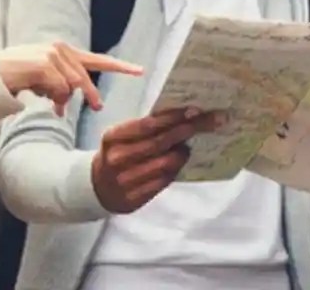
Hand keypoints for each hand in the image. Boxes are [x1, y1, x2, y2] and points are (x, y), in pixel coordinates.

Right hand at [0, 42, 142, 115]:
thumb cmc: (16, 77)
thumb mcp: (45, 80)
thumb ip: (62, 84)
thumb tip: (69, 99)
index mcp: (65, 52)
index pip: (98, 59)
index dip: (120, 67)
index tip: (140, 71)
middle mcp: (61, 49)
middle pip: (84, 79)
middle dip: (89, 95)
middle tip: (98, 107)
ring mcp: (52, 55)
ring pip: (71, 87)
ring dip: (59, 98)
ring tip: (46, 98)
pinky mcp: (44, 64)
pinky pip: (59, 89)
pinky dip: (52, 97)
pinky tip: (39, 94)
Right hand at [91, 107, 225, 213]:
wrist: (96, 186)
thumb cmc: (117, 153)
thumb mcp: (122, 137)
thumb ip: (146, 127)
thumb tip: (184, 115)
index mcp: (113, 138)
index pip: (149, 124)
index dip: (175, 117)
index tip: (196, 110)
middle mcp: (118, 159)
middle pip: (162, 142)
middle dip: (190, 129)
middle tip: (213, 120)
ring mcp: (126, 181)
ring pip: (166, 164)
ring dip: (183, 152)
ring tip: (190, 146)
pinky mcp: (135, 199)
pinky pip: (164, 181)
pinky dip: (176, 169)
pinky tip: (181, 162)